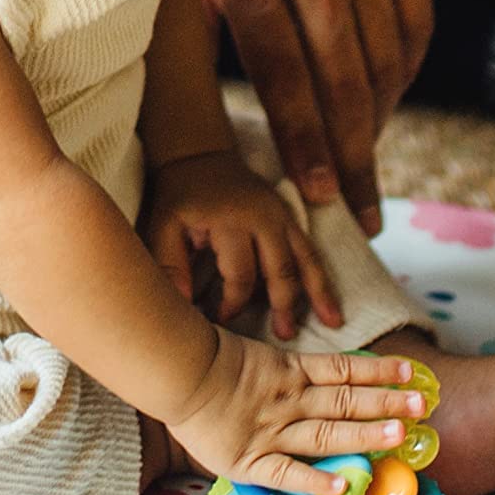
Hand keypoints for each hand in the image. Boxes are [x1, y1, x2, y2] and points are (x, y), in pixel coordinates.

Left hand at [140, 149, 340, 340]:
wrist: (199, 157)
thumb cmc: (178, 198)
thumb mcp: (163, 227)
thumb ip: (170, 265)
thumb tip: (183, 306)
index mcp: (231, 221)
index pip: (240, 275)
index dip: (233, 304)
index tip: (222, 322)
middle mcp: (264, 218)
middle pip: (280, 270)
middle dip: (284, 306)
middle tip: (285, 337)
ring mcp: (282, 216)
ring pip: (306, 259)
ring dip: (318, 293)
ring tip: (332, 324)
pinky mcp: (291, 216)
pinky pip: (311, 250)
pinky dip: (321, 276)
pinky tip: (332, 301)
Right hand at [166, 334, 425, 494]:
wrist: (171, 371)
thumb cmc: (197, 360)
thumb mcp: (241, 355)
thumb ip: (269, 366)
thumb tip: (296, 368)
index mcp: (286, 373)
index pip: (342, 370)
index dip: (377, 370)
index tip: (409, 371)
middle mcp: (288, 401)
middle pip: (345, 401)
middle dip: (385, 403)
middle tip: (421, 405)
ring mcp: (272, 430)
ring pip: (326, 431)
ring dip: (365, 433)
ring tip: (399, 434)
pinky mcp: (251, 459)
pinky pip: (288, 471)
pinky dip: (314, 479)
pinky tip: (343, 485)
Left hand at [189, 0, 431, 236]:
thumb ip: (188, 6)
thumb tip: (170, 88)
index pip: (285, 78)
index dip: (305, 145)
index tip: (313, 199)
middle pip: (345, 87)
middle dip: (351, 163)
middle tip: (356, 219)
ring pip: (388, 65)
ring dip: (377, 127)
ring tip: (363, 174)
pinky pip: (415, 30)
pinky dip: (402, 77)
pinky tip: (382, 105)